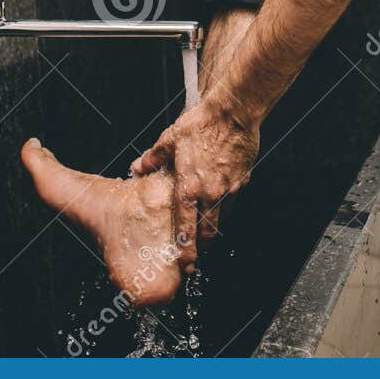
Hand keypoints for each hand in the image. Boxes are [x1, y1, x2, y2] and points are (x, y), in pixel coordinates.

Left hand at [132, 98, 259, 267]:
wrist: (233, 113)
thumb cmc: (201, 125)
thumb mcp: (169, 140)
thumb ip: (153, 158)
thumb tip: (137, 168)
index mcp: (188, 188)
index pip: (185, 229)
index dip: (185, 251)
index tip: (185, 265)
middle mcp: (210, 194)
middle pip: (207, 233)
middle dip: (201, 248)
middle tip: (196, 256)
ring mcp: (228, 190)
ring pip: (221, 220)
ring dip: (213, 230)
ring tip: (206, 235)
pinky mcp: (242, 182)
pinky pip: (232, 203)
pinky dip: (225, 209)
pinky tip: (219, 205)